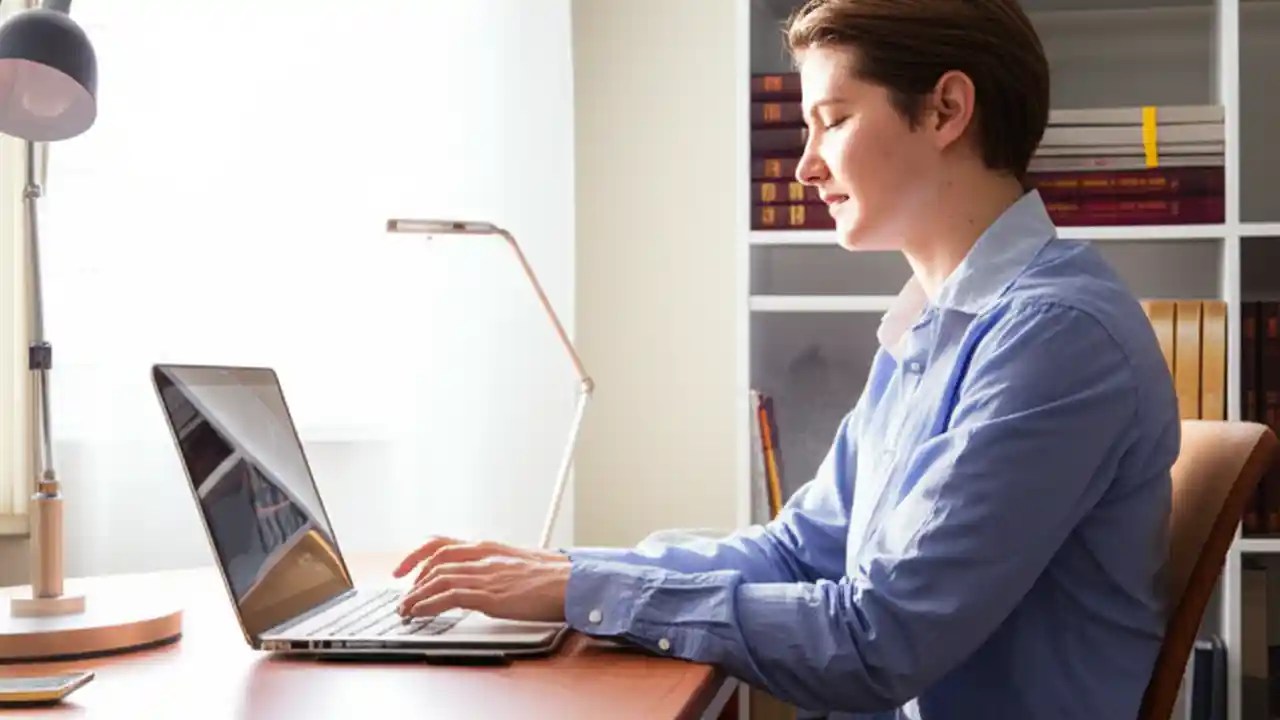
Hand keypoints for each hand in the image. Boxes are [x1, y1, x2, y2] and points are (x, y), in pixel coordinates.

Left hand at [391, 536, 570, 622]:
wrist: (573, 583)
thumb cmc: (553, 576)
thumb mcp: (518, 563)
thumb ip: (496, 568)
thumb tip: (484, 581)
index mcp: (488, 547)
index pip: (442, 545)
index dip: (416, 556)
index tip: (403, 570)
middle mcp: (483, 557)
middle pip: (434, 562)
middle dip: (413, 581)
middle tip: (403, 598)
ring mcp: (486, 575)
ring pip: (437, 579)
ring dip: (416, 597)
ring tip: (406, 611)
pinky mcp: (490, 595)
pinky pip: (449, 597)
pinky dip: (428, 605)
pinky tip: (420, 614)